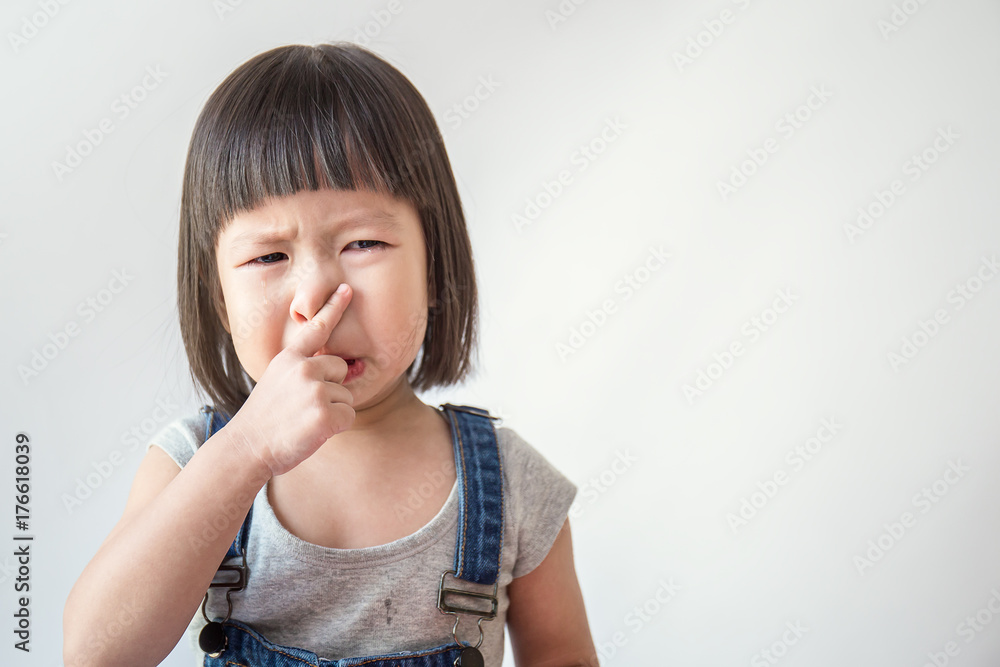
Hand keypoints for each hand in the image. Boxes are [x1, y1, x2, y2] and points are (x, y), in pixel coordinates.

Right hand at [227, 283, 355, 476]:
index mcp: (289, 358)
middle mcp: (303, 368)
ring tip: (303, 421)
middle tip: (304, 408)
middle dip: (331, 389)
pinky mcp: (324, 414)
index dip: (334, 307)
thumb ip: (302, 370)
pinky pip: (348, 416)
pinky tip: (313, 432)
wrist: (247, 447)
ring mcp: (314, 390)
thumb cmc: (265, 419)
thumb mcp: (277, 382)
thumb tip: (342, 367)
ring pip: (346, 396)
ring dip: (332, 411)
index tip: (348, 289)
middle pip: (340, 369)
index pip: (316, 328)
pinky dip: (336, 427)